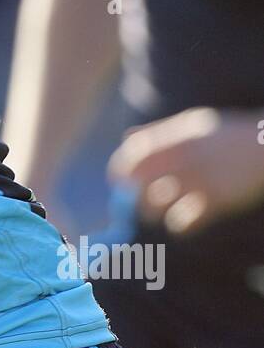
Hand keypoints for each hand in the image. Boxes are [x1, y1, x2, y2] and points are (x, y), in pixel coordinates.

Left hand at [107, 107, 263, 234]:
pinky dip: (178, 224)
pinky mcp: (216, 203)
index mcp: (177, 136)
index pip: (133, 155)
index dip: (120, 172)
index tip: (119, 182)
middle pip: (139, 184)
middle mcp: (185, 157)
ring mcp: (200, 180)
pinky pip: (181, 223)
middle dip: (133, 196)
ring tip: (163, 209)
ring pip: (155, 207)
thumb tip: (126, 137)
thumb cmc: (229, 135)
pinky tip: (185, 219)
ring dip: (154, 212)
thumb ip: (160, 131)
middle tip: (139, 201)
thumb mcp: (195, 123)